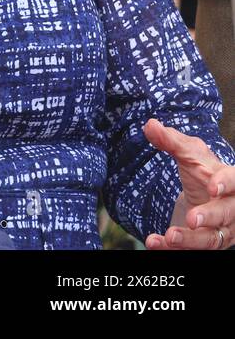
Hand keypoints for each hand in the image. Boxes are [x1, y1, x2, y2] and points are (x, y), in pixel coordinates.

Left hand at [142, 118, 234, 248]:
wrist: (204, 196)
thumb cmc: (202, 172)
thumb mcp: (188, 155)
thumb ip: (171, 141)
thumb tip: (151, 125)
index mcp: (231, 182)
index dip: (227, 183)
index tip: (213, 185)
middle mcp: (231, 209)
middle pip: (226, 215)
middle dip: (210, 217)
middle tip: (191, 218)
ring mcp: (222, 230)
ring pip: (211, 239)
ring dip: (191, 240)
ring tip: (168, 236)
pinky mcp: (206, 244)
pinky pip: (193, 251)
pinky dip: (172, 249)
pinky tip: (153, 242)